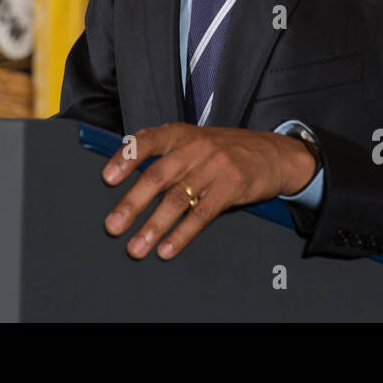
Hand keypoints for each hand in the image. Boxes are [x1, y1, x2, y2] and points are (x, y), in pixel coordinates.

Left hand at [101, 123, 315, 260]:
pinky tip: (167, 249)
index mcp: (180, 134)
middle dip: (132, 204)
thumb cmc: (226, 150)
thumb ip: (166, 155)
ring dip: (153, 226)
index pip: (147, 141)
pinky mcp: (232, 187)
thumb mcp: (195, 141)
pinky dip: (182, 234)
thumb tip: (127, 178)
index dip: (126, 158)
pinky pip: (202, 213)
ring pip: (177, 199)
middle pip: (157, 176)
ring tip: (136, 247)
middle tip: (113, 226)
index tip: (107, 178)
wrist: (274, 153)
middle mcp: (195, 147)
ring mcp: (214, 166)